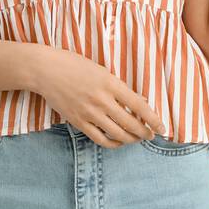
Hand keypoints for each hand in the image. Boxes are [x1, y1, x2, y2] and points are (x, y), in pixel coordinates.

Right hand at [31, 45, 164, 147]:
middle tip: (151, 135)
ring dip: (131, 139)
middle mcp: (102, 100)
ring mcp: (89, 113)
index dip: (154, 120)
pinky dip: (113, 143)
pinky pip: (100, 139)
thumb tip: (141, 103)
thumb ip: (120, 88)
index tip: (162, 127)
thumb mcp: (102, 71)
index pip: (140, 107)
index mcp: (111, 84)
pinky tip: (119, 141)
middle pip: (131, 124)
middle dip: (145, 133)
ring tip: (137, 138)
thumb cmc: (75, 65)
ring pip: (118, 134)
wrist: (46, 70)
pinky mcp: (78, 122)